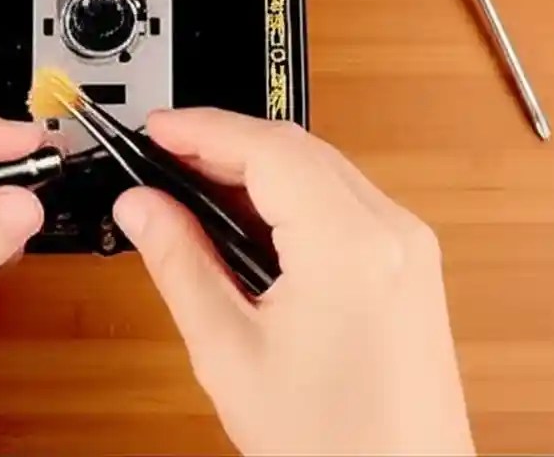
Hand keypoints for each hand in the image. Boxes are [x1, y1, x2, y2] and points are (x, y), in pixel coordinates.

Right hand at [112, 109, 472, 455]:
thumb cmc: (335, 443)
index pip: (268, 148)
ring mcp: (410, 246)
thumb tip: (143, 208)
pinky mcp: (410, 263)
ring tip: (194, 191)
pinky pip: (344, 201)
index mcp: (350, 246)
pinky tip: (248, 222)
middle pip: (297, 149)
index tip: (157, 129)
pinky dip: (290, 197)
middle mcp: (393, 232)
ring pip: (321, 169)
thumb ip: (180, 264)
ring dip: (257, 169)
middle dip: (225, 144)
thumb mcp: (231, 351)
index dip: (203, 128)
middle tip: (163, 159)